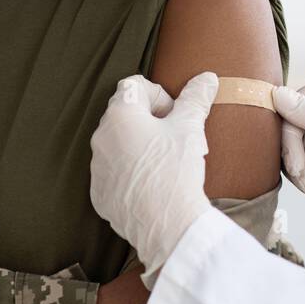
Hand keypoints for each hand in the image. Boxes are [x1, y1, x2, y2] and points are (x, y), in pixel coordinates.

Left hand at [90, 72, 217, 288]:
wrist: (167, 225)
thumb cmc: (176, 170)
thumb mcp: (190, 128)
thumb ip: (195, 98)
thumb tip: (206, 78)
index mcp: (120, 115)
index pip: (135, 85)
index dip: (160, 95)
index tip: (175, 115)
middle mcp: (101, 137)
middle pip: (126, 113)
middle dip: (151, 119)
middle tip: (175, 137)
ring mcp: (97, 167)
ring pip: (119, 143)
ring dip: (141, 145)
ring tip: (167, 162)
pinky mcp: (100, 193)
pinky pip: (115, 172)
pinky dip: (132, 171)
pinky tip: (155, 184)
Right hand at [271, 73, 304, 241]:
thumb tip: (274, 93)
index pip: (289, 108)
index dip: (289, 138)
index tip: (297, 166)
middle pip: (284, 127)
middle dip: (291, 156)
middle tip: (303, 178)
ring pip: (284, 144)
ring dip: (294, 168)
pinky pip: (290, 157)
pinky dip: (297, 173)